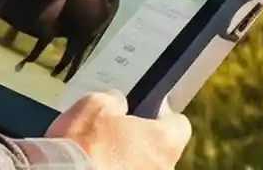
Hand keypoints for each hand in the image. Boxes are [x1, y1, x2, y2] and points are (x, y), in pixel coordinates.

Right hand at [47, 91, 190, 169]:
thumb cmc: (82, 145)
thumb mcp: (95, 104)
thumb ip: (114, 100)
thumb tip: (117, 103)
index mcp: (163, 141)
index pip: (179, 124)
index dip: (162, 114)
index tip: (148, 109)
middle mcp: (163, 169)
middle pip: (160, 149)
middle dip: (140, 140)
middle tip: (114, 131)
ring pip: (142, 168)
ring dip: (126, 162)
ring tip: (97, 154)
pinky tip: (92, 167)